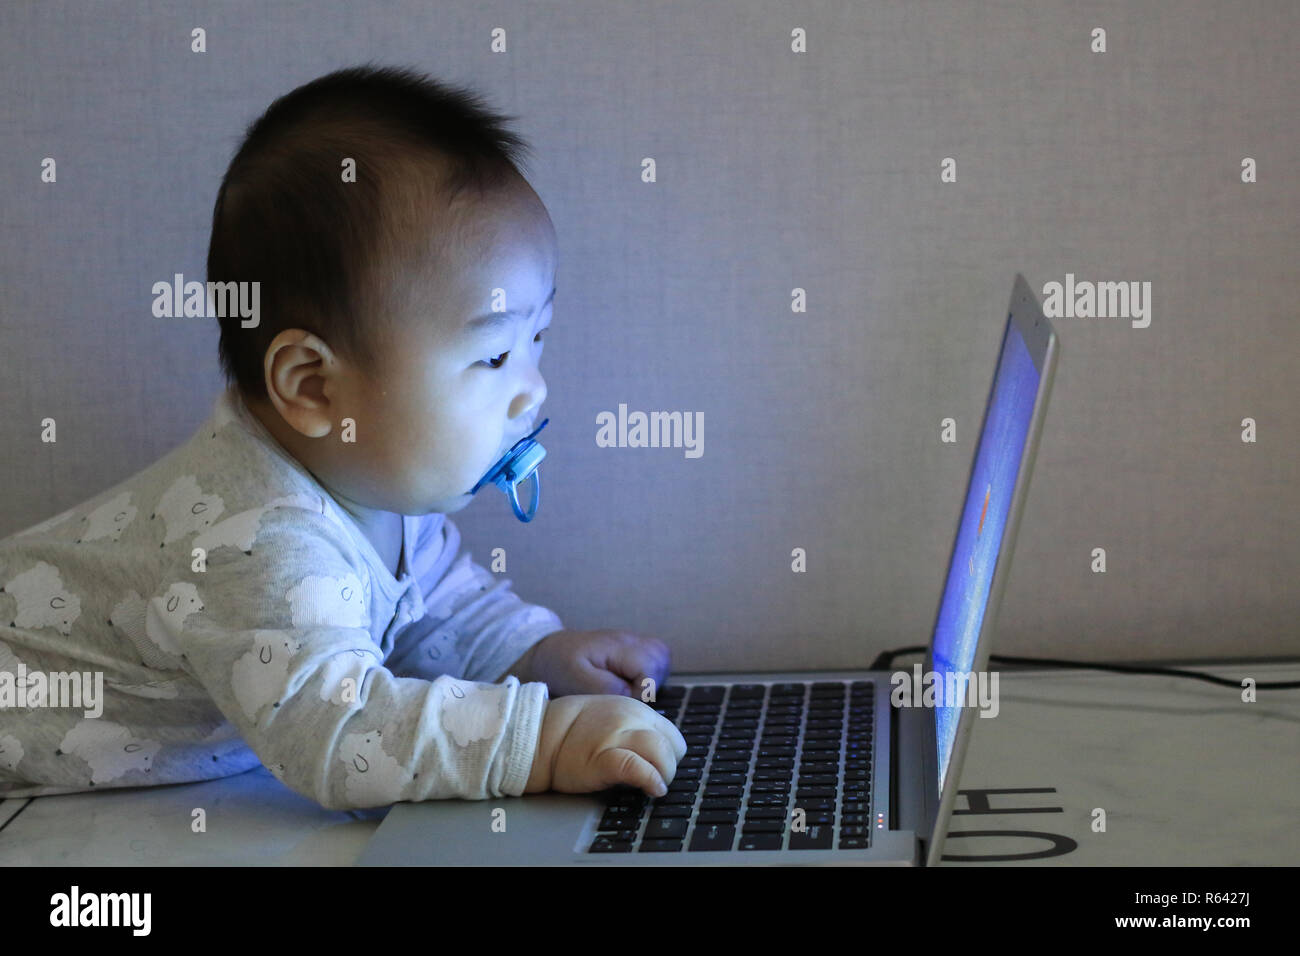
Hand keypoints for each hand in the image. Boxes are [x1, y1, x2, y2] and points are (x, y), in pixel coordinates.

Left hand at [510, 628, 670, 698]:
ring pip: (663, 659)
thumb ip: (607, 688)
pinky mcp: (634, 648)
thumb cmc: (560, 667)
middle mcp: (631, 638)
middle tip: (626, 696)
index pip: (650, 668)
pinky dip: (649, 675)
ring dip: (651, 679)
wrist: (548, 652)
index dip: (642, 692)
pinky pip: (655, 660)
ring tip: (628, 690)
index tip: (622, 702)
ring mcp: (634, 640)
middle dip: (650, 685)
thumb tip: (634, 694)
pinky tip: (629, 683)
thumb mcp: (575, 681)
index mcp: (617, 645)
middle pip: (662, 660)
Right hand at [524, 695, 687, 796]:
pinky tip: (652, 789)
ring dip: (664, 774)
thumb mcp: (611, 716)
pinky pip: (638, 768)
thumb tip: (658, 751)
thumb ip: (635, 727)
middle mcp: (629, 719)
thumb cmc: (573, 732)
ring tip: (654, 785)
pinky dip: (651, 780)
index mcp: (634, 710)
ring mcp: (615, 737)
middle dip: (670, 766)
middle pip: (673, 745)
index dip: (671, 755)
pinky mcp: (602, 759)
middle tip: (656, 778)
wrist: (539, 735)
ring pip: (661, 753)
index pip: (672, 735)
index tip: (659, 766)